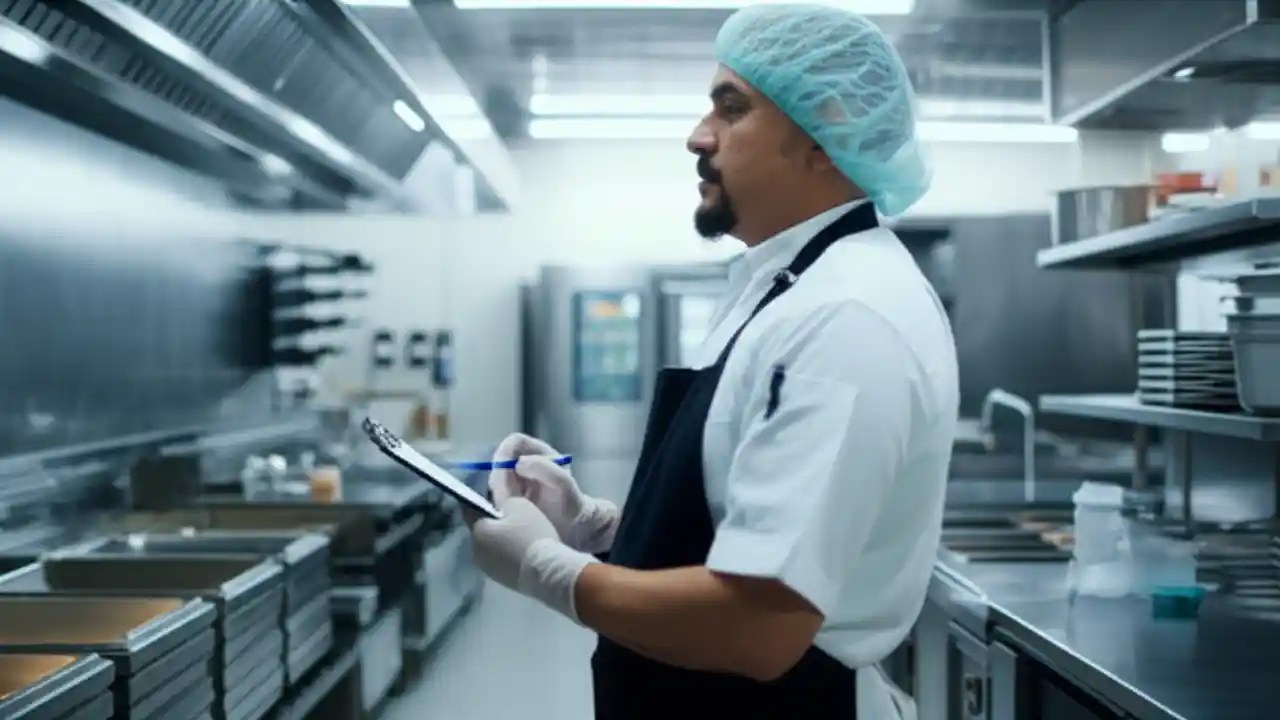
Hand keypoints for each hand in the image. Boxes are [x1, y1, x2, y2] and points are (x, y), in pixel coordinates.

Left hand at [467, 497, 596, 621]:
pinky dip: (509, 556)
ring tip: (523, 540)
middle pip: (483, 532)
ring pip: (492, 548)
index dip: (483, 504)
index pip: (470, 511)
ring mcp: (488, 570)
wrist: (547, 571)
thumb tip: (501, 508)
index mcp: (477, 532)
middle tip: (515, 522)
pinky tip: (526, 554)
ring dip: (502, 543)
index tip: (496, 502)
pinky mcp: (501, 581)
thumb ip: (505, 503)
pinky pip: (502, 562)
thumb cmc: (531, 534)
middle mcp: (476, 552)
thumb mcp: (520, 506)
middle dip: (495, 527)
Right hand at [488, 434, 619, 553]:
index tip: (502, 467)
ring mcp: (517, 479)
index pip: (515, 442)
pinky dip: (499, 499)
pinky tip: (510, 509)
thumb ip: (544, 469)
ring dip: (499, 488)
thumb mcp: (564, 484)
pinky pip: (497, 493)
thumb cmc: (572, 503)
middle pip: (501, 458)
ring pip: (497, 476)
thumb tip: (518, 464)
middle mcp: (526, 463)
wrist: (573, 528)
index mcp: (540, 453)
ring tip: (512, 503)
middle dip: (499, 473)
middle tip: (505, 491)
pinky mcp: (511, 495)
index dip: (506, 451)